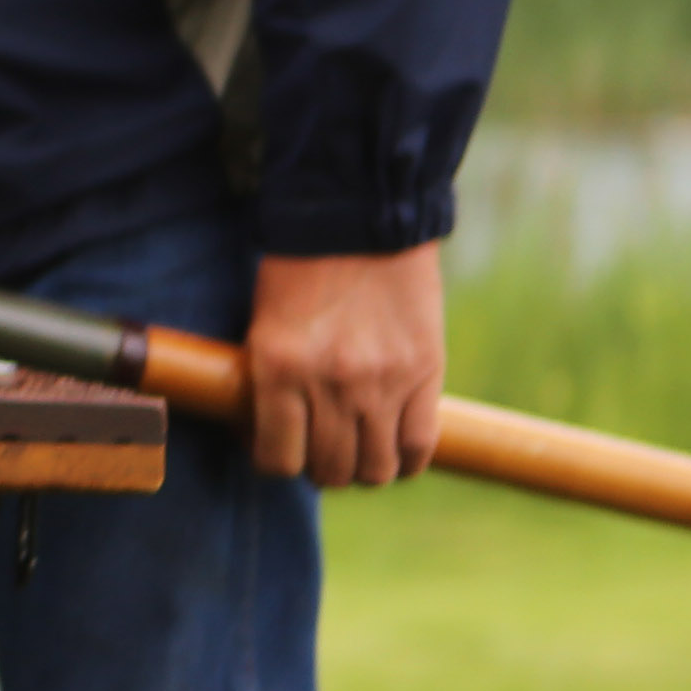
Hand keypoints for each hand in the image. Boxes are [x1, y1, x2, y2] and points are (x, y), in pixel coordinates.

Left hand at [247, 244, 445, 488]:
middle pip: (329, 470)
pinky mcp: (425, 373)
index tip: (279, 451)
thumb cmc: (300, 268)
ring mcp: (381, 383)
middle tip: (321, 449)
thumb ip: (271, 381)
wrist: (359, 221)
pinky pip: (418, 447)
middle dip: (321, 468)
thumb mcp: (265, 324)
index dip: (276, 463)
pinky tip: (395, 450)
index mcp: (278, 368)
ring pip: (374, 468)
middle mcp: (328, 384)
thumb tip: (273, 437)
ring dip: (364, 469)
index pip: (277, 459)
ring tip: (358, 449)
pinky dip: (405, 460)